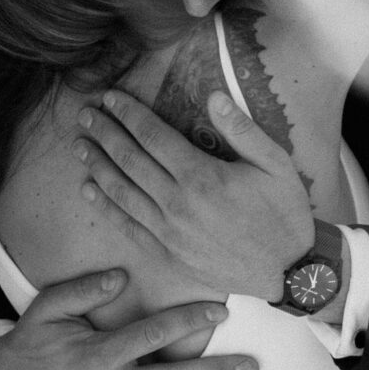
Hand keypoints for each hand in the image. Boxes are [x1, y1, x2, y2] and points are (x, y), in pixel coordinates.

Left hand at [73, 90, 313, 300]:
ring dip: (97, 165)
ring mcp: (168, 231)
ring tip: (79, 145)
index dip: (129, 113)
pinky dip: (105, 206)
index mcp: (202, 176)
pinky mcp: (166, 253)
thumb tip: (213, 96)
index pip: (153, 136)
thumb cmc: (284, 215)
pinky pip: (127, 226)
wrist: (289, 272)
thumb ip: (243, 130)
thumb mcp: (276, 165)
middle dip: (105, 133)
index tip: (111, 97)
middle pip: (129, 160)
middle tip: (85, 114)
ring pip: (121, 191)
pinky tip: (89, 190)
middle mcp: (177, 203)